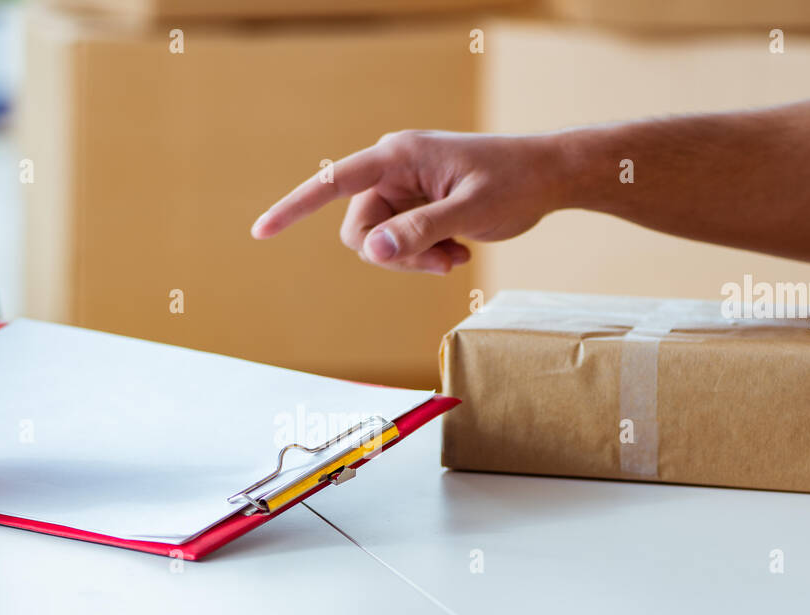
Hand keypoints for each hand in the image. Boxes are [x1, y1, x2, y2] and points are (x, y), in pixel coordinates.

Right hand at [250, 130, 563, 273]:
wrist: (548, 177)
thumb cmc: (514, 184)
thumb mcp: (468, 212)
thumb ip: (420, 232)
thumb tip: (373, 251)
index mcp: (398, 156)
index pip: (333, 181)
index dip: (294, 207)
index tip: (260, 231)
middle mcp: (393, 169)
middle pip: (359, 229)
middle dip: (393, 256)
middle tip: (440, 264)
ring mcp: (403, 189)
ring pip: (379, 243)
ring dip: (413, 260)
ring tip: (455, 257)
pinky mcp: (415, 207)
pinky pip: (399, 244)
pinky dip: (424, 257)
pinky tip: (458, 252)